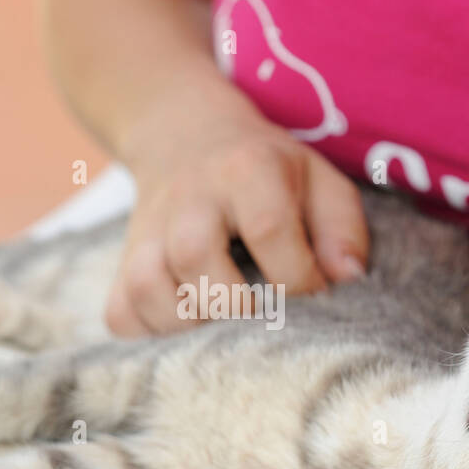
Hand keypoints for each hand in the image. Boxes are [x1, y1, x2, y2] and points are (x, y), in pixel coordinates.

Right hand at [106, 110, 368, 335]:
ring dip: (189, 323)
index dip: (299, 277)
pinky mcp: (122, 262)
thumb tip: (348, 279)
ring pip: (149, 288)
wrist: (184, 136)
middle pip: (196, 257)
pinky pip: (121, 313)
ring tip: (222, 322)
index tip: (315, 293)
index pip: (269, 228)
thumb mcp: (317, 177)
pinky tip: (184, 325)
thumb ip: (343, 227)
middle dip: (237, 304)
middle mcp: (188, 197)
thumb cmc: (265, 172)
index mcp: (246, 169)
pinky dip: (149, 332)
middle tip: (263, 314)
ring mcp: (147, 231)